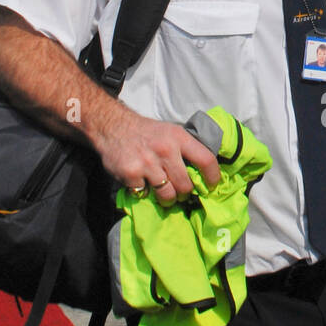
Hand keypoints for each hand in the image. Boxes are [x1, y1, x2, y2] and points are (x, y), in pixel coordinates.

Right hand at [93, 110, 220, 203]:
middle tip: (180, 192)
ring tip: (164, 194)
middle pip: (185, 185)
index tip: (212, 186)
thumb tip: (204, 173)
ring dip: (167, 199)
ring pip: (168, 195)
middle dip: (184, 193)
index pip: (206, 160)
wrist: (112, 126)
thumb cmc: (147, 133)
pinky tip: (141, 182)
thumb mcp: (170, 132)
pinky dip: (144, 192)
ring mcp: (147, 163)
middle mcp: (165, 150)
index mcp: (178, 137)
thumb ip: (186, 149)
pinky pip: (145, 194)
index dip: (213, 177)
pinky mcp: (131, 174)